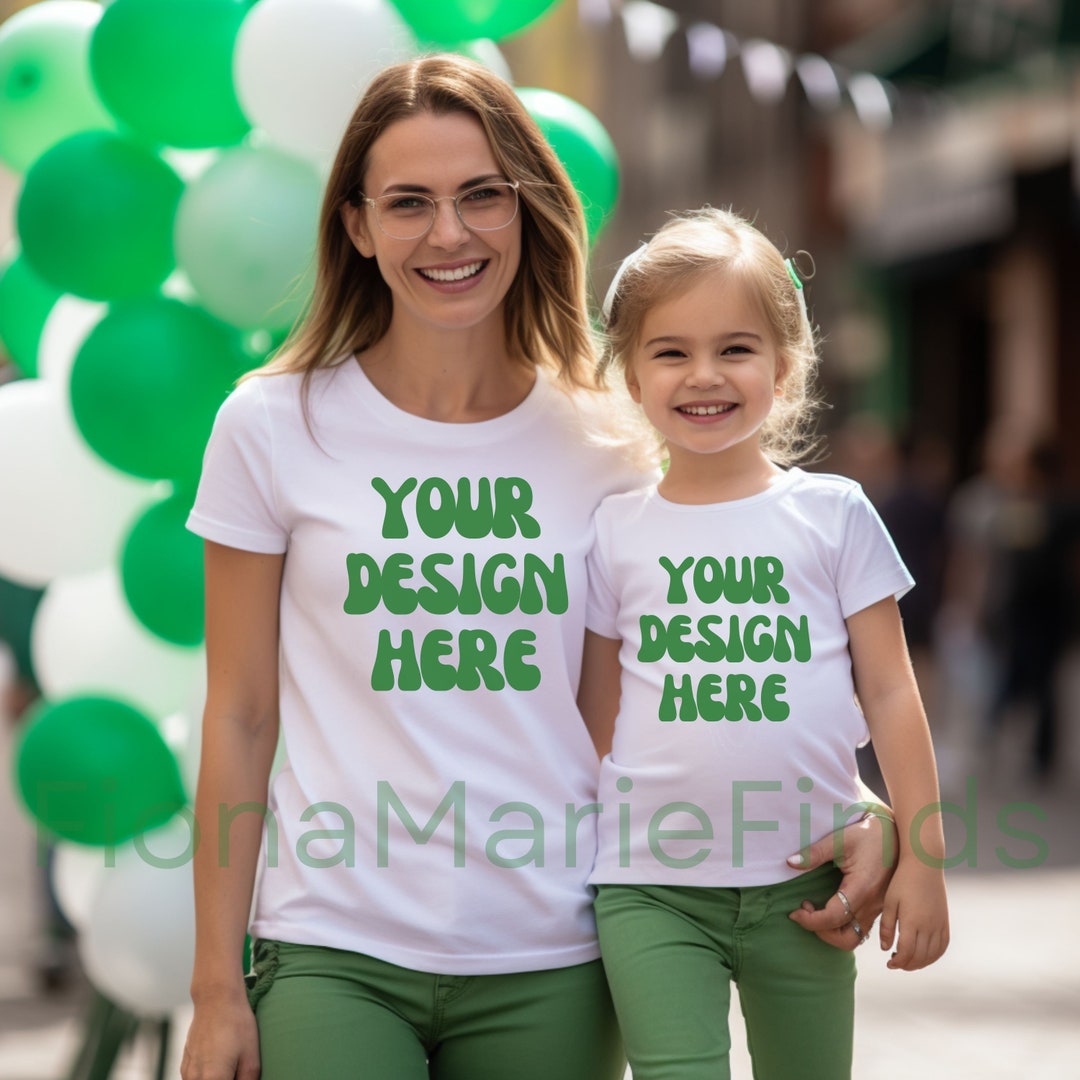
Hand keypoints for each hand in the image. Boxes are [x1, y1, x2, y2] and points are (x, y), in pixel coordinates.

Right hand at [180, 995, 260, 1079]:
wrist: (216, 999)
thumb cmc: (236, 1024)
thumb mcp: (251, 1055)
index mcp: (214, 1079)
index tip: (241, 1075)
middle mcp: (196, 1079)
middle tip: (237, 1070)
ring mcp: (187, 1073)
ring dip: (217, 1079)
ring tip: (230, 1065)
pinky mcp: (185, 1066)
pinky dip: (207, 1078)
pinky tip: (220, 1064)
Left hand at [787, 812, 897, 950]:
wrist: (899, 836)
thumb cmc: (868, 835)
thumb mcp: (840, 840)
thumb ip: (815, 853)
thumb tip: (790, 863)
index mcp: (862, 890)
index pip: (833, 918)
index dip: (810, 920)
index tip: (794, 912)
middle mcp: (872, 905)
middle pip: (846, 939)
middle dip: (821, 932)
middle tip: (806, 910)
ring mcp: (878, 909)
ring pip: (855, 937)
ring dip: (833, 933)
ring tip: (818, 911)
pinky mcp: (879, 908)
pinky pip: (861, 928)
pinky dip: (843, 927)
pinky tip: (832, 908)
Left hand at [879, 860, 949, 970]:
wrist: (924, 864)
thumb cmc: (902, 881)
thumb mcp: (889, 901)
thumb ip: (887, 927)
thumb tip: (886, 949)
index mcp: (912, 921)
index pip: (907, 952)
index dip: (898, 962)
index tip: (889, 963)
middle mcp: (929, 926)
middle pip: (920, 956)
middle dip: (907, 964)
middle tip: (896, 963)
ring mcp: (939, 924)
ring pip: (933, 954)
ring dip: (921, 963)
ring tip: (908, 961)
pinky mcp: (945, 921)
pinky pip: (943, 946)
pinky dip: (934, 956)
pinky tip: (924, 955)